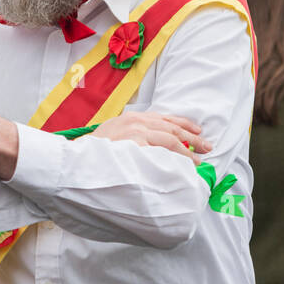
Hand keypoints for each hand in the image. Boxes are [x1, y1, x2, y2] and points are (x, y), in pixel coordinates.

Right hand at [89, 111, 210, 162]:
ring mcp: (135, 133)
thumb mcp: (114, 133)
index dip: (184, 124)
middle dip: (192, 138)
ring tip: (198, 160)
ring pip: (170, 140)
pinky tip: (182, 165)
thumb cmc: (93, 150)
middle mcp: (136, 121)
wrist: (76, 157)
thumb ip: (133, 133)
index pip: (165, 118)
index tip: (198, 130)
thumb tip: (152, 142)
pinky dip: (174, 159)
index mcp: (132, 117)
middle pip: (172, 128)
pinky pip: (161, 152)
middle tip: (207, 146)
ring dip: (187, 151)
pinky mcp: (135, 145)